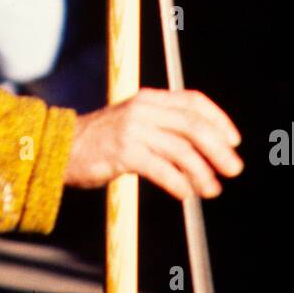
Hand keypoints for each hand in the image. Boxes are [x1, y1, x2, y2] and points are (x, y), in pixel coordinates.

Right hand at [64, 88, 242, 201]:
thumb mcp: (132, 122)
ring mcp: (132, 130)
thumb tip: (202, 148)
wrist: (59, 149)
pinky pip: (161, 169)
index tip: (234, 140)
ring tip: (211, 190)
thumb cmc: (100, 141)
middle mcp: (143, 109)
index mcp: (148, 98)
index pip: (193, 101)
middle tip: (234, 169)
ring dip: (202, 172)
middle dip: (218, 149)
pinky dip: (178, 183)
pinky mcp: (123, 152)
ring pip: (181, 150)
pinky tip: (185, 194)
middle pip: (193, 126)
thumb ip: (161, 126)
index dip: (219, 119)